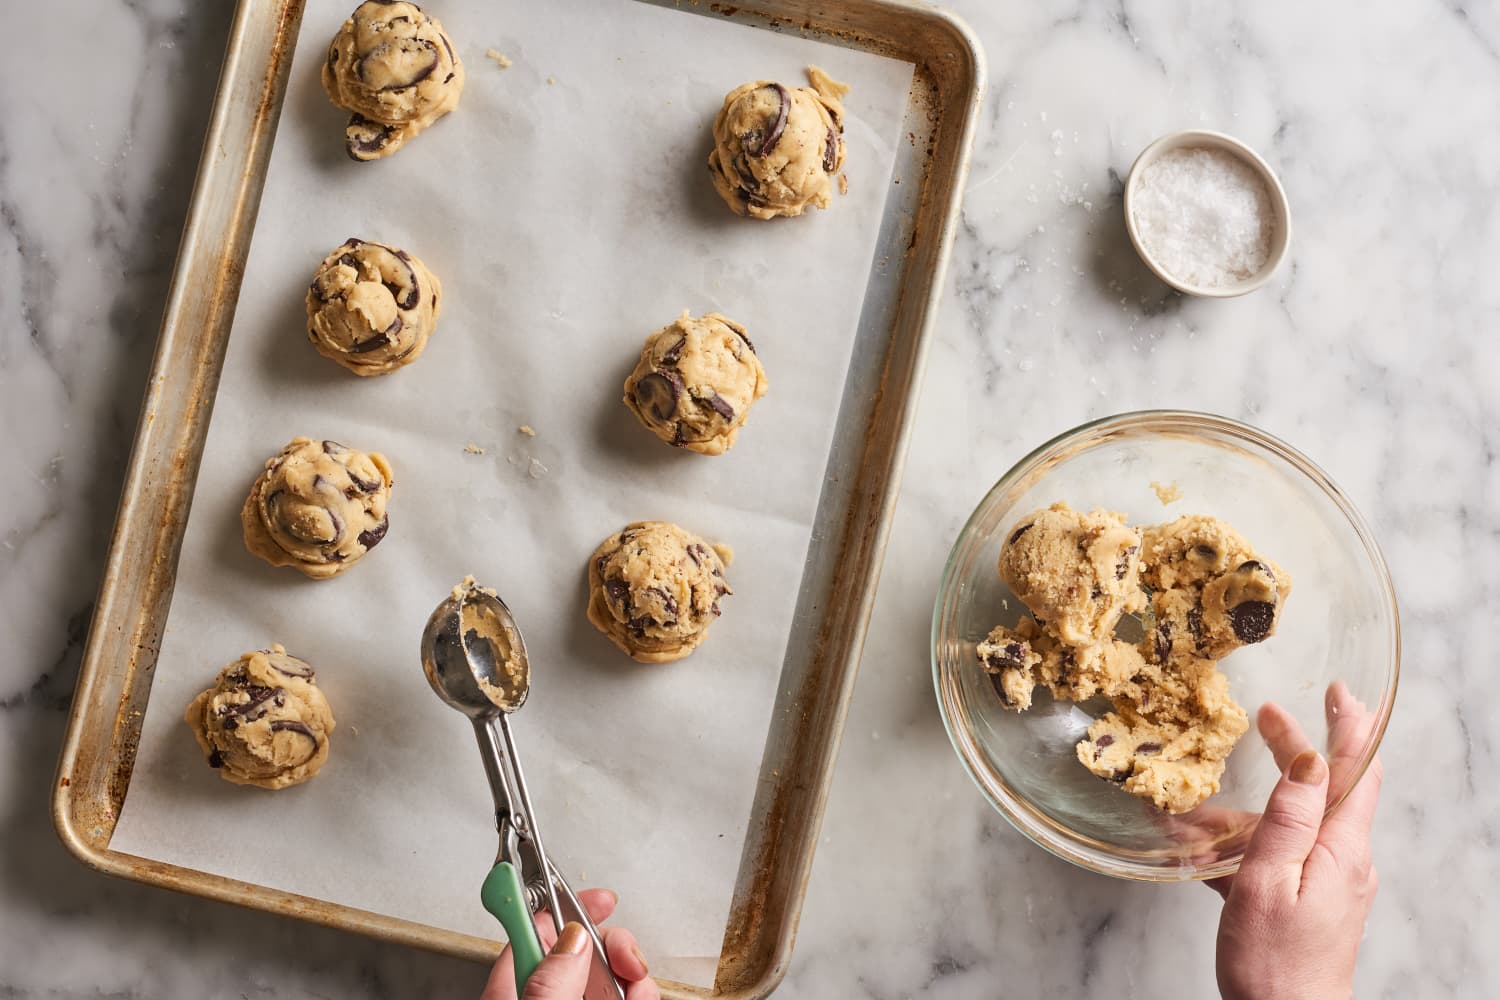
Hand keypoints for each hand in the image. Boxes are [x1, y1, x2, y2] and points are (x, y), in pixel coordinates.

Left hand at [480, 888, 658, 999]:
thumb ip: (549, 981)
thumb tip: (574, 938)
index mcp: (512, 989)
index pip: (535, 927)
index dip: (569, 904)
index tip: (602, 898)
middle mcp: (539, 996)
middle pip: (580, 948)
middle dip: (612, 945)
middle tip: (628, 960)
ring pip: (605, 975)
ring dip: (630, 972)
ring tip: (638, 988)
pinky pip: (619, 994)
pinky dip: (637, 991)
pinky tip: (640, 996)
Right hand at [1210, 681, 1382, 999]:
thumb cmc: (1274, 963)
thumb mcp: (1268, 881)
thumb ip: (1290, 818)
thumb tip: (1311, 760)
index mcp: (1340, 849)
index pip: (1356, 771)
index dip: (1349, 725)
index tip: (1339, 690)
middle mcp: (1343, 860)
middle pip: (1327, 788)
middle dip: (1297, 750)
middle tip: (1269, 717)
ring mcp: (1329, 882)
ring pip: (1294, 823)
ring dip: (1250, 809)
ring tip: (1198, 811)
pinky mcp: (1311, 902)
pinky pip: (1279, 855)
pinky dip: (1243, 845)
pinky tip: (1201, 853)